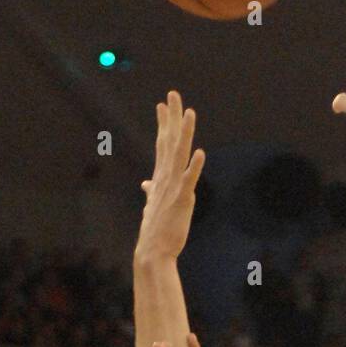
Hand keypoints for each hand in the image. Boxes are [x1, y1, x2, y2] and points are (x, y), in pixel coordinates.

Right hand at [137, 90, 205, 258]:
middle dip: (171, 117)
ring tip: (189, 112)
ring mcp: (173, 187)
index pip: (162, 144)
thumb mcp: (153, 206)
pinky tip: (200, 152)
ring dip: (184, 133)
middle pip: (169, 141)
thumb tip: (146, 184)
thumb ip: (151, 191)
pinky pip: (189, 180)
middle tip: (173, 94)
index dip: (163, 123)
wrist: (153, 252)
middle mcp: (165, 178)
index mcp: (160, 177)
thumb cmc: (154, 231)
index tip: (163, 104)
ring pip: (179, 154)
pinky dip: (194, 166)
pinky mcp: (182, 200)